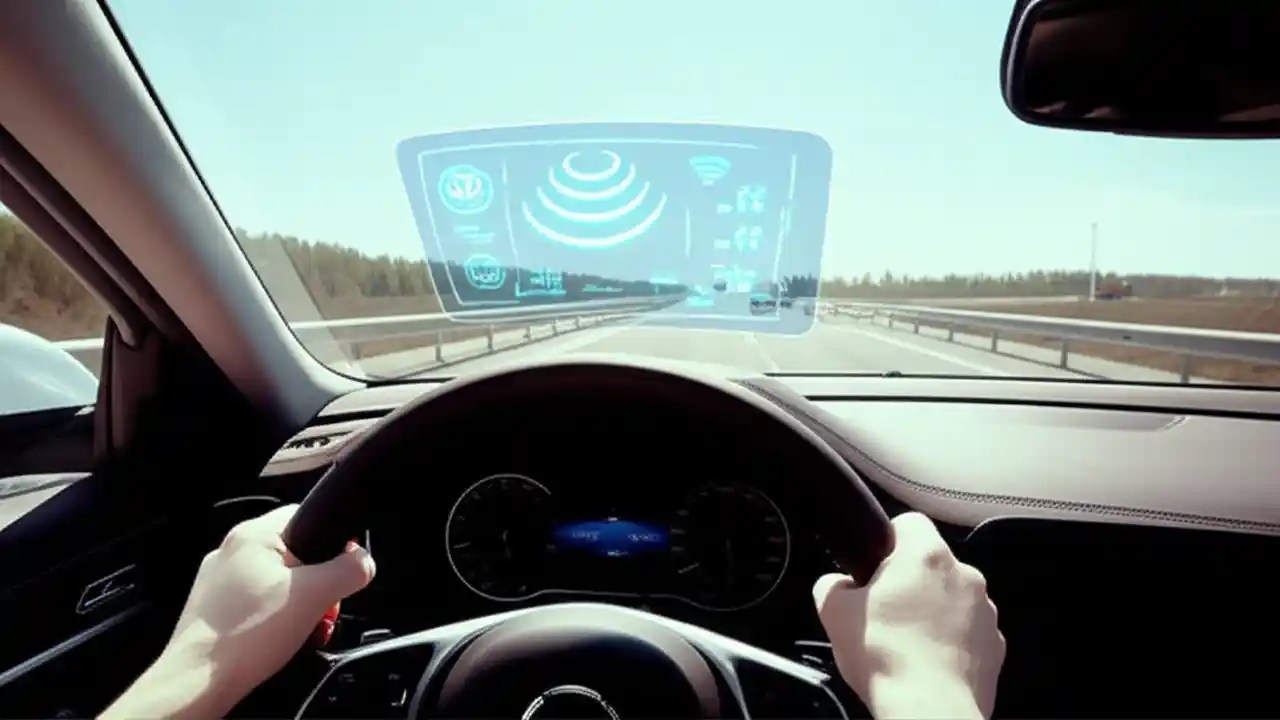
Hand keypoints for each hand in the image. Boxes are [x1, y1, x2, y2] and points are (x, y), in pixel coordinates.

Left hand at [102, 504, 375, 718]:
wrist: (197, 683)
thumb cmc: (247, 636)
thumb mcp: (316, 595)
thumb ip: (349, 570)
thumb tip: (363, 562)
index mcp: (252, 534)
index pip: (307, 515)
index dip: (335, 543)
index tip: (341, 572)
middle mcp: (231, 551)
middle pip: (296, 555)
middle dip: (319, 584)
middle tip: (322, 609)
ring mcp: (218, 582)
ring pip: (279, 583)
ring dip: (300, 605)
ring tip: (303, 629)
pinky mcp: (213, 610)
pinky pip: (259, 605)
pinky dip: (277, 620)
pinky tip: (280, 640)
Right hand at [813, 512, 1003, 718]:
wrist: (927, 709)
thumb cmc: (885, 657)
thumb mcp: (833, 611)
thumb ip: (832, 584)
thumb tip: (836, 584)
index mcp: (926, 556)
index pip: (908, 522)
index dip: (887, 540)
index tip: (875, 564)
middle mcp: (964, 576)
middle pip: (932, 564)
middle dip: (910, 582)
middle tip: (884, 610)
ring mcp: (985, 612)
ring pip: (953, 599)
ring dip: (933, 612)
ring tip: (906, 642)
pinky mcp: (996, 646)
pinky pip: (969, 633)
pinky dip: (951, 642)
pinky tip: (927, 662)